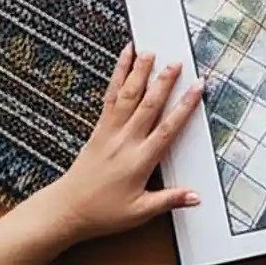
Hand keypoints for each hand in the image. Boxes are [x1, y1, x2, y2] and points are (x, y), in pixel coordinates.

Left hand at [14, 43, 203, 247]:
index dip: (185, 106)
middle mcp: (125, 140)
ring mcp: (110, 131)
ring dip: (139, 72)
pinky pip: (110, 97)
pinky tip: (122, 61)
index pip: (168, 128)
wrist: (68, 209)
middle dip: (163, 81)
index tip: (197, 87)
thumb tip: (195, 196)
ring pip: (127, 95)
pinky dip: (117, 76)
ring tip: (149, 52)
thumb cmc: (103, 212)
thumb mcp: (140, 212)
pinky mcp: (98, 128)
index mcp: (140, 160)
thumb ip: (169, 200)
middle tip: (176, 62)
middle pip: (148, 104)